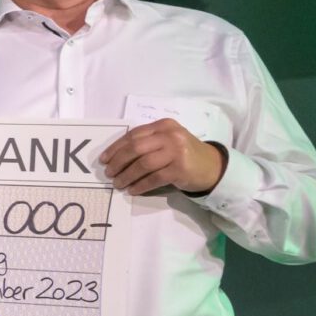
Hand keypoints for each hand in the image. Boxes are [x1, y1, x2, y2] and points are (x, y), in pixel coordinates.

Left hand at [100, 119, 224, 196]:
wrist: (212, 166)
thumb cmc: (183, 154)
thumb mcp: (167, 140)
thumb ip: (147, 142)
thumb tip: (115, 156)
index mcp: (163, 126)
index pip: (133, 135)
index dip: (115, 148)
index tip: (103, 159)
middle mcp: (170, 135)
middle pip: (135, 148)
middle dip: (118, 162)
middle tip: (109, 173)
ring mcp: (176, 151)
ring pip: (143, 164)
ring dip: (127, 175)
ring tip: (118, 184)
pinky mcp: (180, 168)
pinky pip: (153, 178)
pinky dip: (140, 185)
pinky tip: (133, 190)